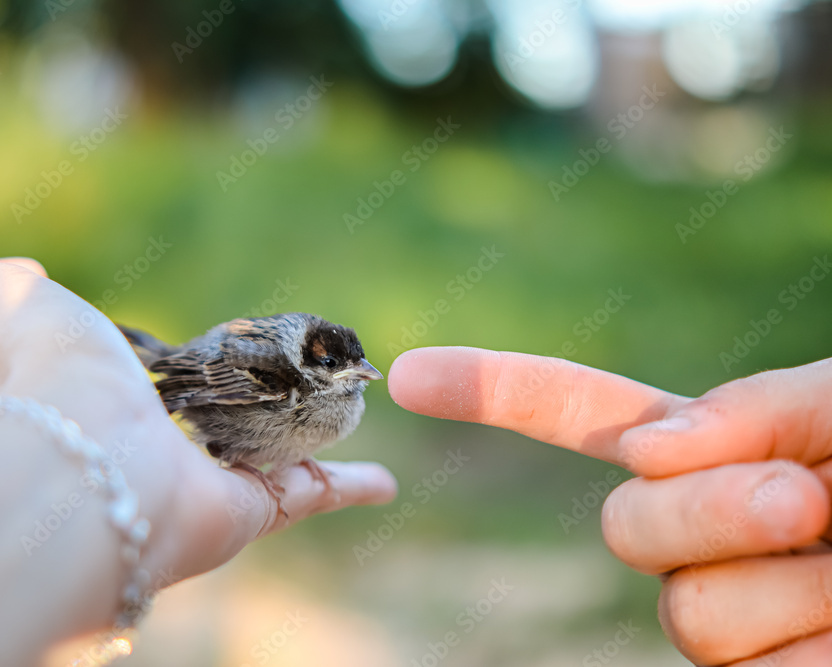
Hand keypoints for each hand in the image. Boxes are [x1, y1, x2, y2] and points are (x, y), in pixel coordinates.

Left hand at [0, 258, 396, 599]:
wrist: (85, 462)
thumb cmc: (50, 378)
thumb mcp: (4, 306)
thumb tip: (17, 274)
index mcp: (110, 404)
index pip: (155, 385)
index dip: (179, 368)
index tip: (205, 352)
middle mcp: (160, 452)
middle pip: (225, 424)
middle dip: (259, 408)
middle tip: (296, 383)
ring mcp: (210, 483)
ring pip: (276, 458)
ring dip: (314, 439)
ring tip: (350, 414)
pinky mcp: (254, 508)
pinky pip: (312, 495)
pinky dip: (349, 487)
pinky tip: (384, 482)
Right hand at [389, 347, 831, 665]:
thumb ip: (760, 405)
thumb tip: (644, 454)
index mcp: (726, 456)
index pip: (584, 414)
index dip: (497, 389)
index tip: (409, 374)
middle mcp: (713, 540)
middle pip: (629, 529)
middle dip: (711, 511)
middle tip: (812, 500)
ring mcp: (740, 621)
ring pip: (687, 616)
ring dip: (785, 590)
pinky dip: (816, 654)